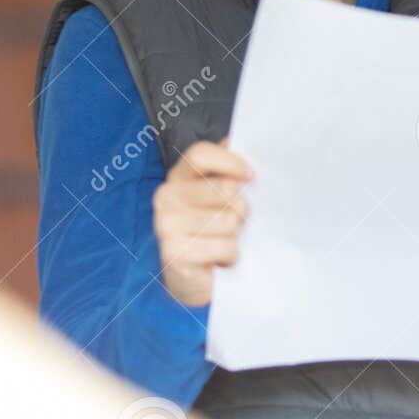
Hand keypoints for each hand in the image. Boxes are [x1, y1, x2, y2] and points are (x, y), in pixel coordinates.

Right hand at [153, 138, 251, 306]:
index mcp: (177, 178)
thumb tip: (232, 138)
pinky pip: (226, 247)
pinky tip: (219, 260)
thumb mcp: (218, 198)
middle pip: (226, 190)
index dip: (230, 162)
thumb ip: (224, 171)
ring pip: (229, 220)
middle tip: (235, 223)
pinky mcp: (176, 253)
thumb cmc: (211, 232)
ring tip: (224, 241)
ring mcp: (167, 226)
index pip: (200, 154)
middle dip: (241, 209)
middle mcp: (166, 197)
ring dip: (236, 235)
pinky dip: (231, 256)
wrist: (191, 280)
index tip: (251, 177)